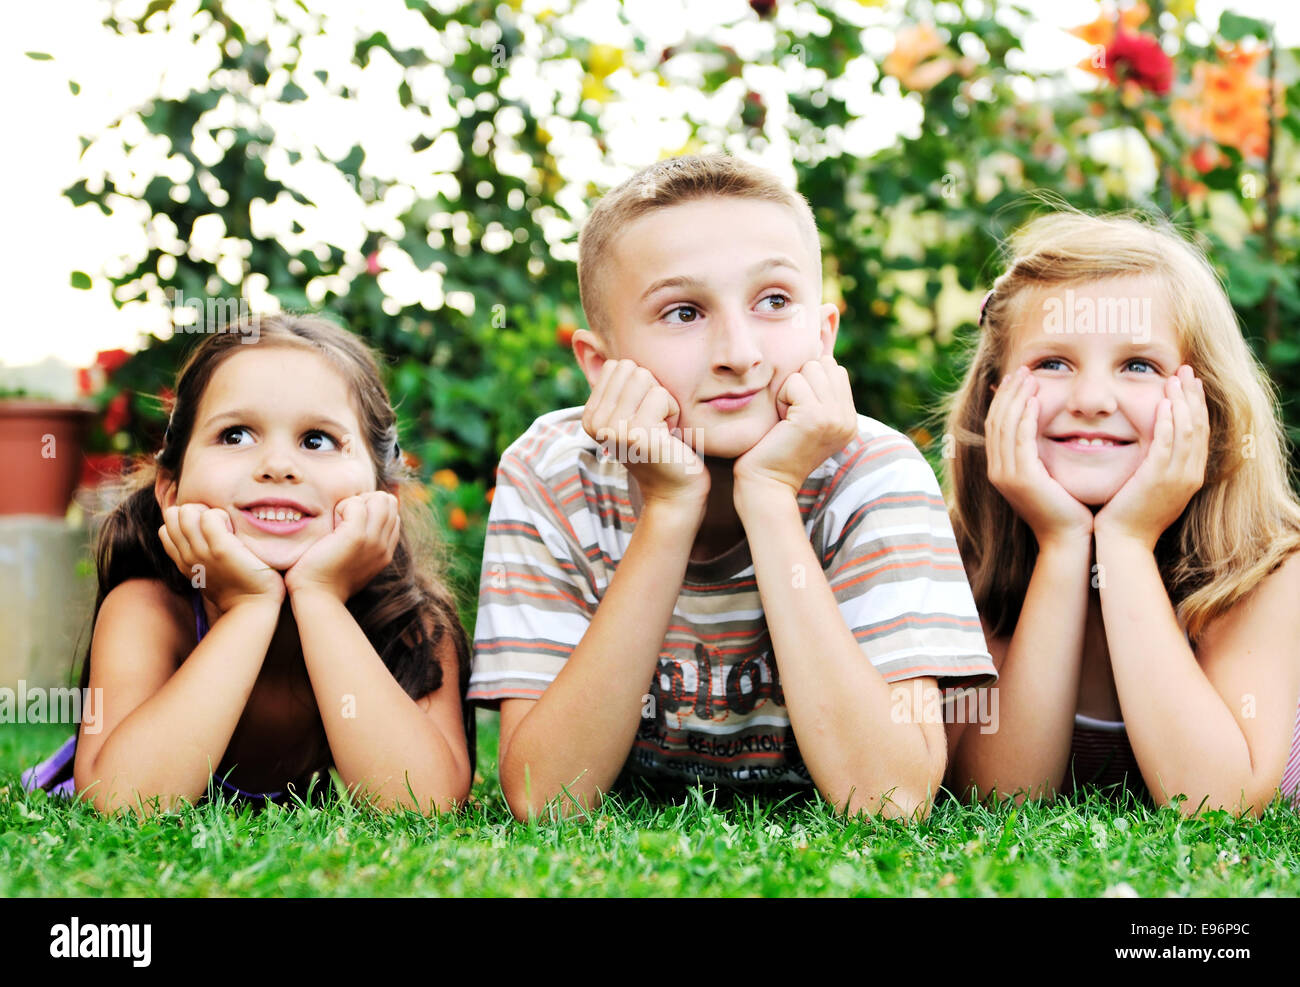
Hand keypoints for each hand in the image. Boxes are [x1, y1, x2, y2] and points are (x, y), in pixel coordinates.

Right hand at [158, 503, 284, 612]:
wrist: (252, 607)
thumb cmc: (238, 588)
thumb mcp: (209, 572)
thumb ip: (199, 556)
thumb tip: (198, 534)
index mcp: (183, 562)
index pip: (165, 529)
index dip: (183, 521)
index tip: (205, 528)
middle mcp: (188, 556)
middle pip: (172, 515)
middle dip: (194, 510)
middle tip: (217, 522)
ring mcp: (202, 553)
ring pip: (186, 512)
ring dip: (208, 511)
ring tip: (226, 525)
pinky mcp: (221, 549)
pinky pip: (210, 517)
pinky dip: (221, 515)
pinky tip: (233, 528)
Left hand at [283, 491, 399, 602]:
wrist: (317, 596)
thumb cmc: (326, 578)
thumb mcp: (353, 561)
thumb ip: (363, 544)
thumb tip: (359, 519)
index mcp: (385, 552)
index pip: (392, 515)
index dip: (372, 509)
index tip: (351, 521)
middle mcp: (384, 546)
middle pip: (389, 503)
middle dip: (367, 500)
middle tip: (345, 516)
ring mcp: (373, 541)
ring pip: (380, 499)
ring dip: (357, 501)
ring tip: (340, 517)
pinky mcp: (357, 536)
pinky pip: (357, 503)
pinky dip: (343, 505)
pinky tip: (333, 521)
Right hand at [581, 359, 708, 509]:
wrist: (676, 490)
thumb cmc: (662, 445)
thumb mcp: (632, 410)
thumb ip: (616, 382)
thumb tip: (582, 334)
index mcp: (589, 415)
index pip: (618, 366)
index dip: (642, 385)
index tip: (646, 416)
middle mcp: (595, 422)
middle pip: (631, 368)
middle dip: (653, 389)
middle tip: (656, 423)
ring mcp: (613, 429)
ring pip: (646, 378)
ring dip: (664, 400)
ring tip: (662, 428)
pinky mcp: (635, 435)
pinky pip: (661, 395)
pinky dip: (674, 412)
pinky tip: (670, 436)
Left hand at [733, 356, 856, 496]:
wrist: (767, 484)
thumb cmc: (775, 449)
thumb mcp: (805, 417)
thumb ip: (818, 390)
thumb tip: (819, 344)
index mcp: (849, 419)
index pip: (834, 369)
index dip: (807, 381)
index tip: (797, 413)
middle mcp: (848, 419)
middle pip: (823, 364)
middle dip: (799, 382)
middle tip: (790, 416)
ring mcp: (835, 418)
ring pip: (810, 369)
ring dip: (789, 389)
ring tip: (786, 419)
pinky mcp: (816, 417)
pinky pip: (795, 382)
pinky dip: (781, 398)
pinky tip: (781, 423)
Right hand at [985, 366, 1094, 548]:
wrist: (1069, 539)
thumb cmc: (1067, 509)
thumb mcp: (1049, 476)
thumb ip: (1042, 453)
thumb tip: (1049, 429)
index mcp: (1000, 470)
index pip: (996, 426)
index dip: (1004, 399)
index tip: (1018, 378)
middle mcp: (997, 471)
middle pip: (996, 421)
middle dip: (1008, 393)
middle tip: (1023, 370)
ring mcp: (1006, 475)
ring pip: (1004, 426)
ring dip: (1016, 398)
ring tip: (1029, 377)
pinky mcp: (1022, 478)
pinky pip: (1020, 439)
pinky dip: (1025, 416)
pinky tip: (1035, 399)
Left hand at [1095, 365, 1207, 550]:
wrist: (1123, 543)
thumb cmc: (1128, 517)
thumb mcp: (1148, 487)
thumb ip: (1154, 465)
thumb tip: (1148, 444)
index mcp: (1189, 476)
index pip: (1199, 433)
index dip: (1196, 406)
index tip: (1190, 384)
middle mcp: (1189, 475)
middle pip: (1199, 426)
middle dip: (1193, 396)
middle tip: (1187, 370)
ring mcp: (1177, 477)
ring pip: (1188, 430)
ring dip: (1182, 400)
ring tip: (1176, 377)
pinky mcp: (1158, 479)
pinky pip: (1168, 443)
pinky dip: (1169, 421)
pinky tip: (1165, 402)